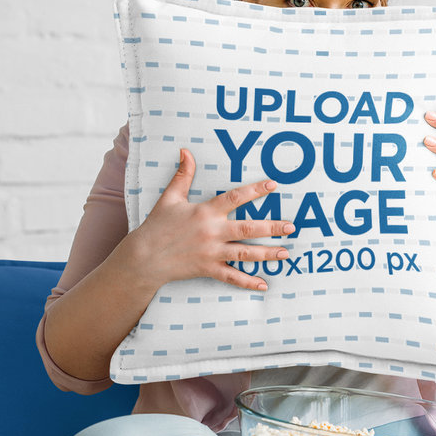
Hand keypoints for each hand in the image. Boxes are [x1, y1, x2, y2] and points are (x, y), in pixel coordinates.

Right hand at [127, 148, 294, 290]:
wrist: (143, 257)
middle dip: (272, 227)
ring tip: (285, 253)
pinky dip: (247, 282)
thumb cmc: (157, 226)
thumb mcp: (170, 198)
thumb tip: (186, 151)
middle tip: (291, 227)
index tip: (274, 185)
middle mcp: (211, 232)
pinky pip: (231, 277)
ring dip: (267, 254)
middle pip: (248, 228)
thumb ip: (182, 175)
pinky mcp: (207, 269)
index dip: (255, 190)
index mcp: (205, 211)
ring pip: (244, 253)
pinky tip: (263, 285)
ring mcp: (211, 253)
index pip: (235, 197)